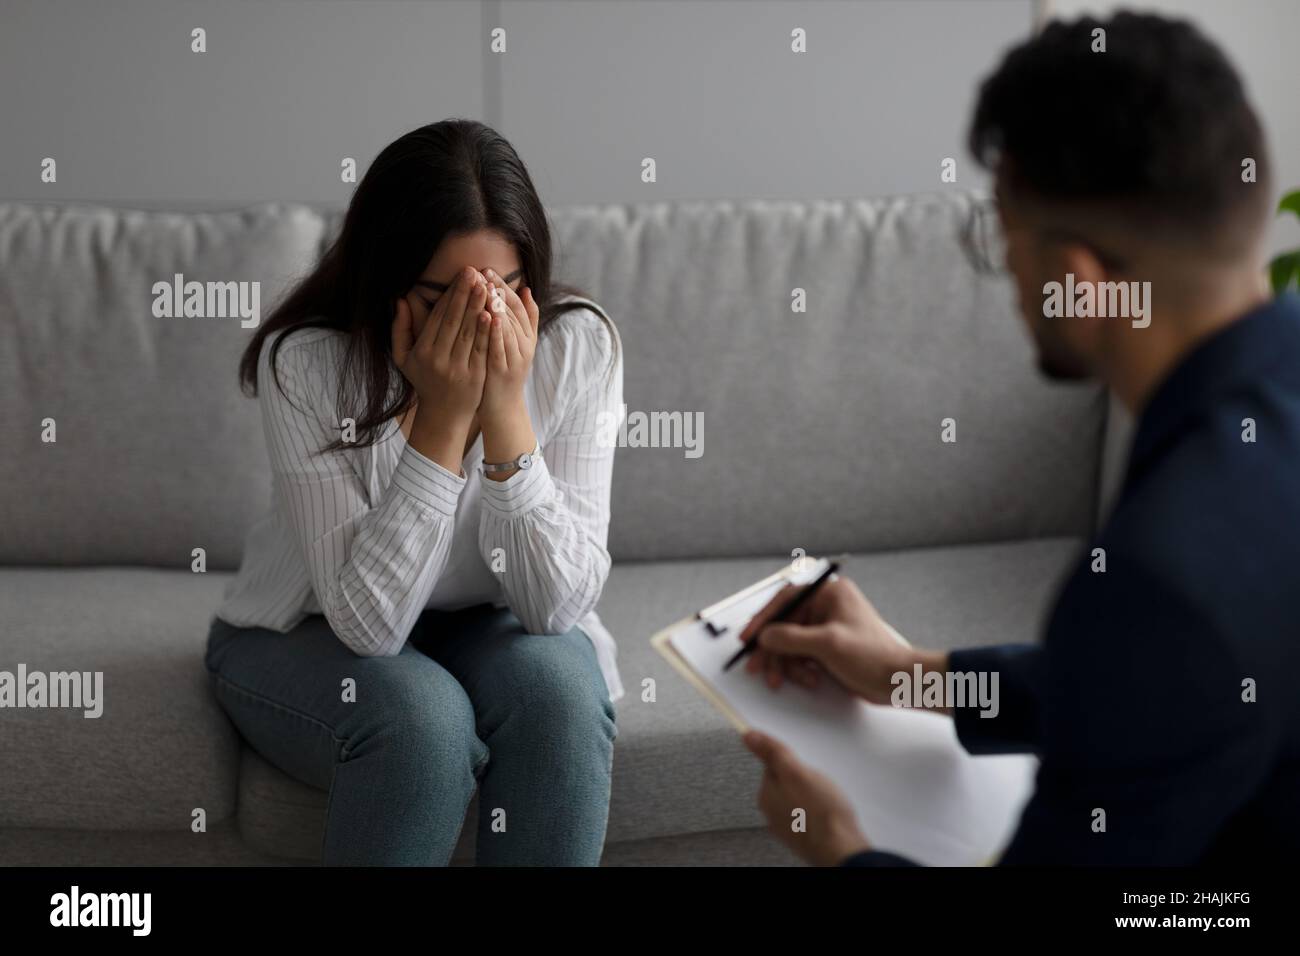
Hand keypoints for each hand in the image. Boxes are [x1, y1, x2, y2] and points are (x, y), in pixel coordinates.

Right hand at [391, 266, 490, 425]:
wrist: (444, 413)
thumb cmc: (424, 380)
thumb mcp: (404, 357)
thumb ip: (400, 329)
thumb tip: (400, 300)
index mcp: (422, 352)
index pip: (438, 317)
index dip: (451, 295)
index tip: (461, 275)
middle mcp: (438, 359)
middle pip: (454, 321)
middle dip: (465, 294)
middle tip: (475, 272)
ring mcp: (457, 369)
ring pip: (469, 333)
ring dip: (478, 308)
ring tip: (486, 286)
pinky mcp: (475, 377)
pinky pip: (481, 349)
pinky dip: (486, 332)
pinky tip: (491, 314)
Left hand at [479, 269, 538, 421]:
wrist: (502, 408)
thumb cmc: (502, 372)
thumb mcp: (515, 343)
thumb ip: (523, 320)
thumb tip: (527, 289)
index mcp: (527, 336)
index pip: (517, 304)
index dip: (503, 286)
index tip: (486, 270)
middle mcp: (525, 345)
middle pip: (513, 313)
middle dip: (497, 291)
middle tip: (483, 272)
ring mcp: (516, 358)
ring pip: (509, 328)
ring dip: (498, 307)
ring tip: (487, 288)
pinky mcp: (505, 371)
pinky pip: (502, 348)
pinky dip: (497, 332)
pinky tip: (490, 317)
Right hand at [738, 576, 942, 706]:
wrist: (898, 681)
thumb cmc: (872, 656)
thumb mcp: (828, 644)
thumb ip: (791, 638)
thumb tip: (764, 636)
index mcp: (829, 594)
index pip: (786, 600)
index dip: (763, 619)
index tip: (748, 637)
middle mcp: (826, 607)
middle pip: (784, 625)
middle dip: (772, 650)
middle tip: (757, 667)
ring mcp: (826, 628)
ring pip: (789, 644)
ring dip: (786, 664)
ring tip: (785, 681)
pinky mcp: (827, 648)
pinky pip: (800, 656)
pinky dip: (799, 670)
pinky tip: (810, 680)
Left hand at [743, 729, 870, 864]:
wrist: (840, 848)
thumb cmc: (820, 810)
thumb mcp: (795, 772)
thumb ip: (772, 753)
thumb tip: (747, 735)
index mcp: (766, 796)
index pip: (773, 767)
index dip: (793, 763)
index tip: (806, 768)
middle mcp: (771, 814)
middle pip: (786, 784)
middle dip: (802, 780)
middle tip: (819, 784)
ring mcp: (787, 828)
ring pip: (797, 801)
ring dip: (810, 797)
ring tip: (826, 799)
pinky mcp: (803, 838)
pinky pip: (807, 817)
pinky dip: (816, 813)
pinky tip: (828, 814)